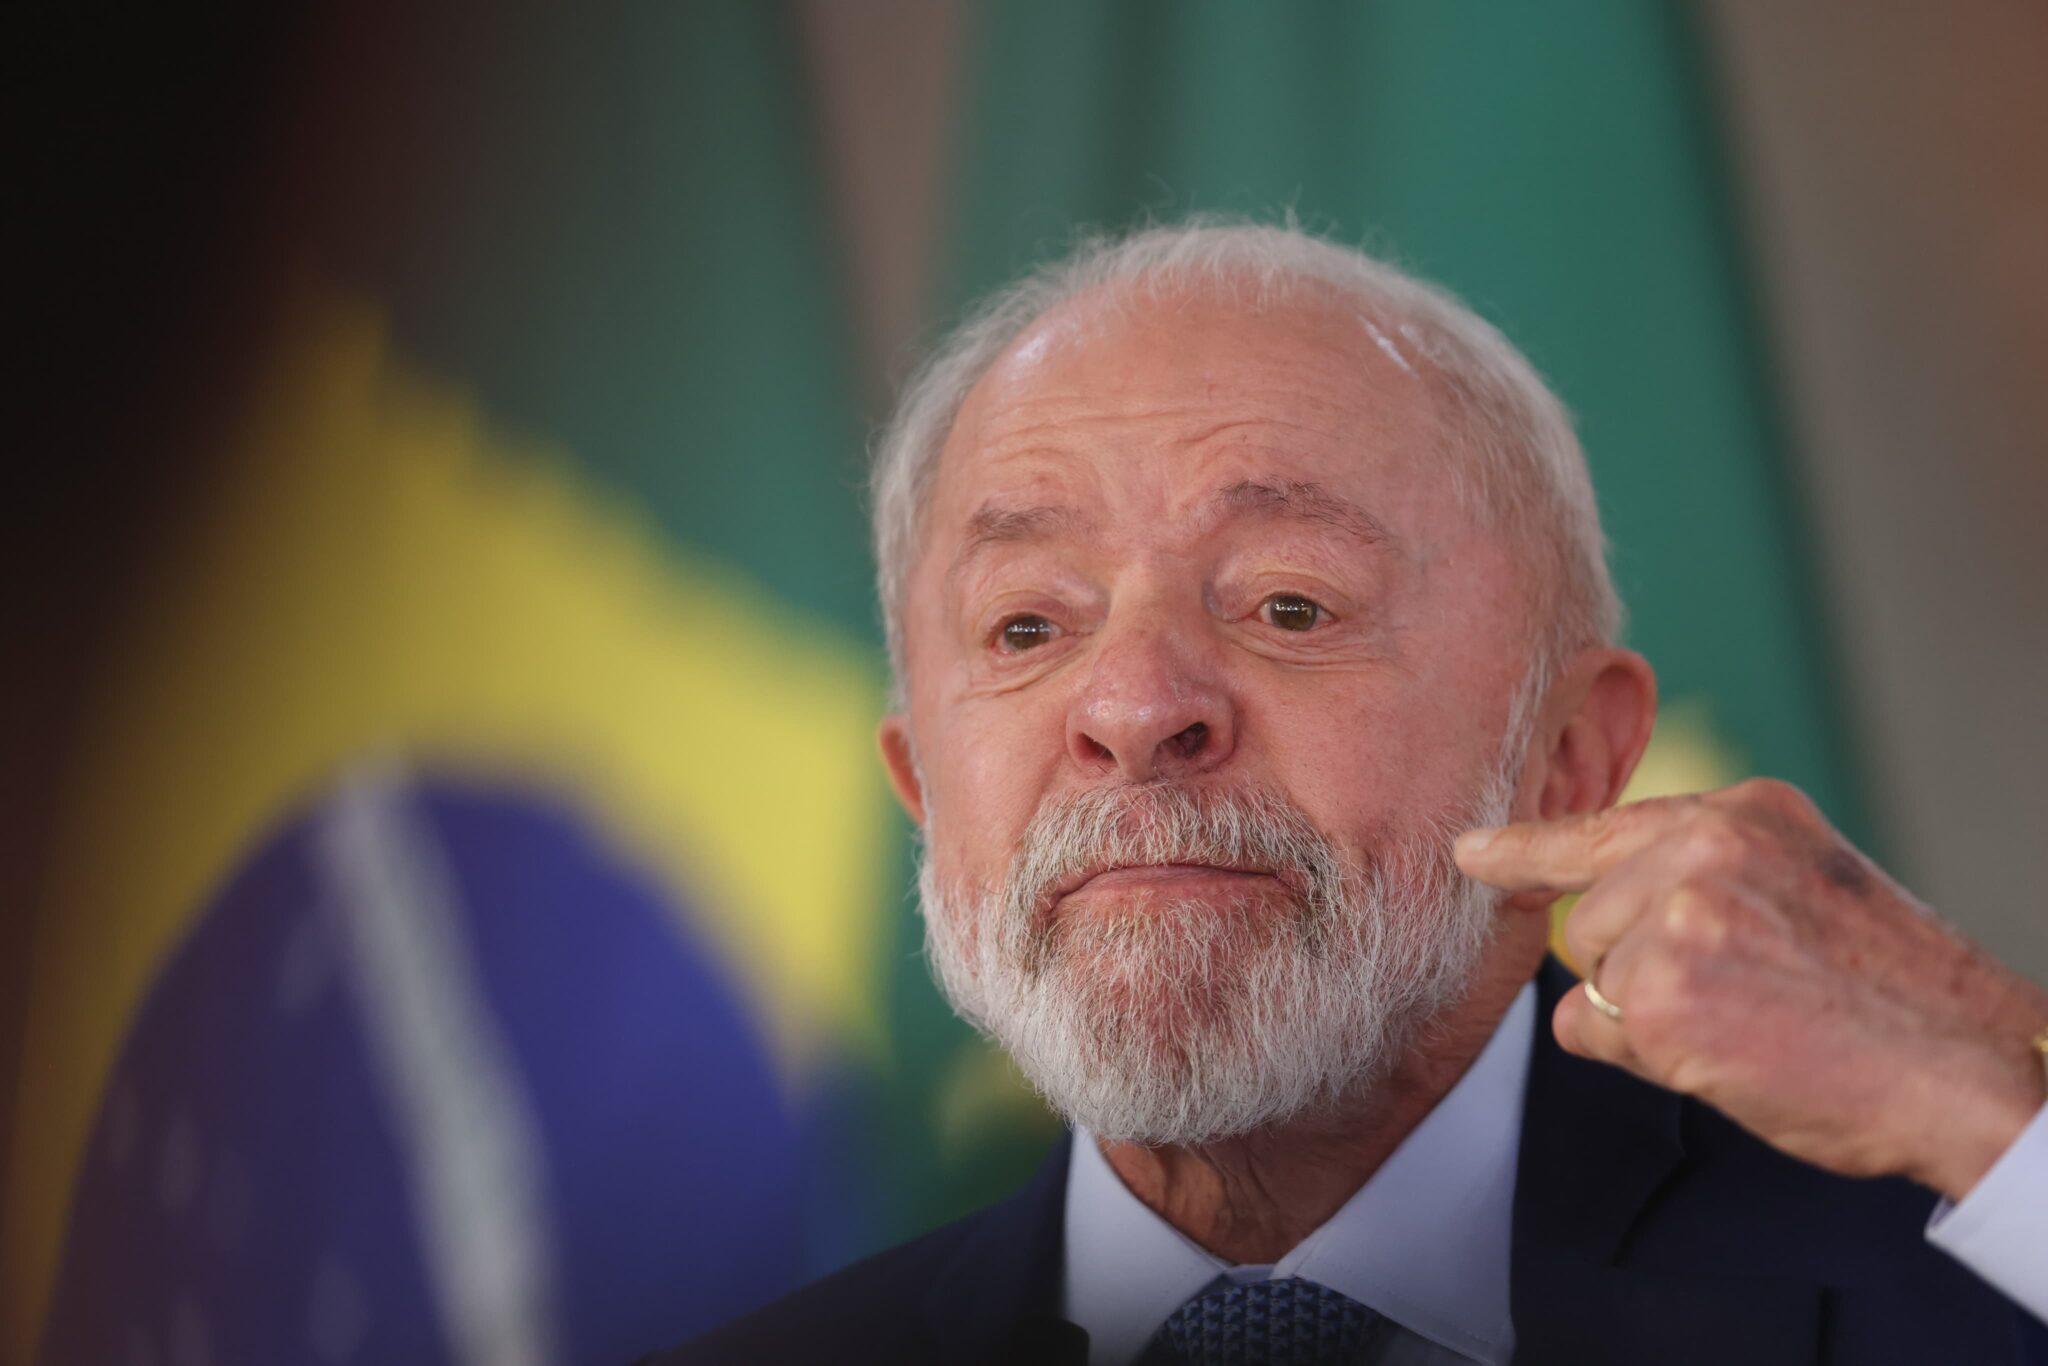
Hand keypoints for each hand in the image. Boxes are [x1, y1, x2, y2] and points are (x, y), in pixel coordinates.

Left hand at [1456, 778, 2047, 1200]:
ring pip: (1590, 979)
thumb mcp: (1807, 884)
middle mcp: (1701, 848)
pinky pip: (1592, 1033)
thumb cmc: (1898, 997)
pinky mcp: (1654, 995)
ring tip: (1751, 1022)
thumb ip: (1710, 875)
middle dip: (1640, 971)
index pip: (1608, 825)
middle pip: (1588, 920)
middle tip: (1748, 998)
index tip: (1470, 851)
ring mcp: (1673, 918)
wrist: (1972, 1068)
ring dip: (1648, 1017)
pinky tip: (1730, 1053)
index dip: (1528, 846)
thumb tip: (1605, 913)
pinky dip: (1646, 1060)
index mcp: (1741, 813)